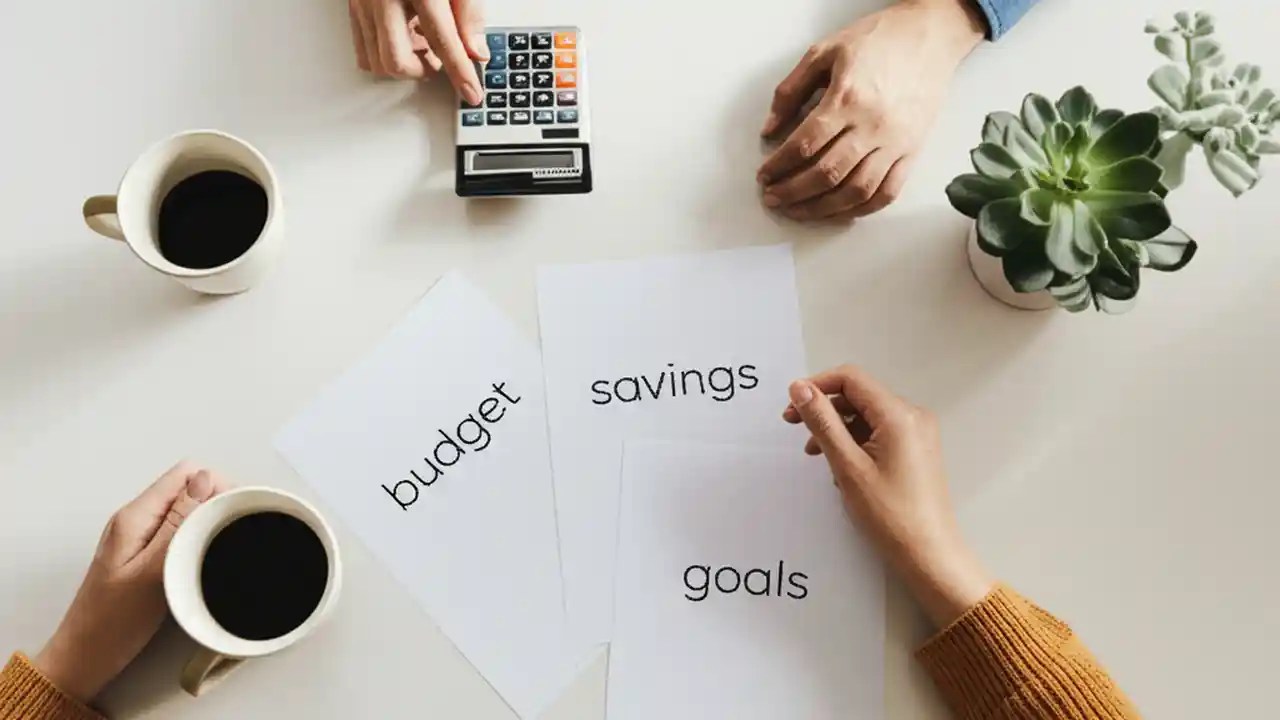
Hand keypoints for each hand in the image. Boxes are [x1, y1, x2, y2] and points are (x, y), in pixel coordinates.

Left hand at [34, 462, 230, 702]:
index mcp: (135, 517)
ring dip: (210, 523)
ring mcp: (140, 537)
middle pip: (189, 489)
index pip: (186, 474)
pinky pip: (180, 532)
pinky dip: (199, 539)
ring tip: (225, 549)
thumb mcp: (151, 571)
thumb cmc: (115, 622)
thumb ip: (178, 524)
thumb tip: (204, 478)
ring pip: (187, 511)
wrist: (85, 658)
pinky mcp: (145, 555)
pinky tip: (208, 559)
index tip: (237, 515)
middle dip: (218, 504)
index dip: (218, 486)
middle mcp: (136, 519)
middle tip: (236, 536)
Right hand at [348, 0, 488, 104]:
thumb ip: (469, 14)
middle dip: (422, 70)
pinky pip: (363, 50)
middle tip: (439, 59)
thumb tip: (477, 51)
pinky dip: (385, 54)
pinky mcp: (352, 5)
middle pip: (397, 60)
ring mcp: (364, 2)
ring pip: (377, 61)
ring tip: (420, 42)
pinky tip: (403, 37)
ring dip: (405, 63)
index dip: (461, 72)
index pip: (444, 41)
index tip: (471, 94)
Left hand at [758, 0, 984, 219]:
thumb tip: (769, 130)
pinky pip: (887, 193)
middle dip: (793, 192)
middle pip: (826, 174)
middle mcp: (872, 125)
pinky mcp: (912, 152)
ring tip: (798, 211)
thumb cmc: (877, 40)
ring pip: (855, 191)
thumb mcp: (824, 51)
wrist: (930, 36)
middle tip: (773, 198)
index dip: (778, 166)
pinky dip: (860, 210)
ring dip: (821, 209)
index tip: (764, 176)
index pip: (805, 145)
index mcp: (847, 98)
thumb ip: (791, 90)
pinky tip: (838, 211)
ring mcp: (895, 142)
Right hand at [783, 366, 991, 626]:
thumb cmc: (888, 513)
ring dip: (837, 427)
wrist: (927, 553)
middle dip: (825, 409)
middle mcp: (912, 415)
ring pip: (866, 415)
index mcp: (899, 414)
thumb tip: (799, 388)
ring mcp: (916, 433)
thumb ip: (822, 422)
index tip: (791, 406)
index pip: (852, 379)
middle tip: (793, 427)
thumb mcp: (847, 465)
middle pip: (859, 395)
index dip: (818, 385)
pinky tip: (840, 465)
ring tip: (816, 454)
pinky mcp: (915, 449)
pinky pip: (878, 432)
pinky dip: (854, 441)